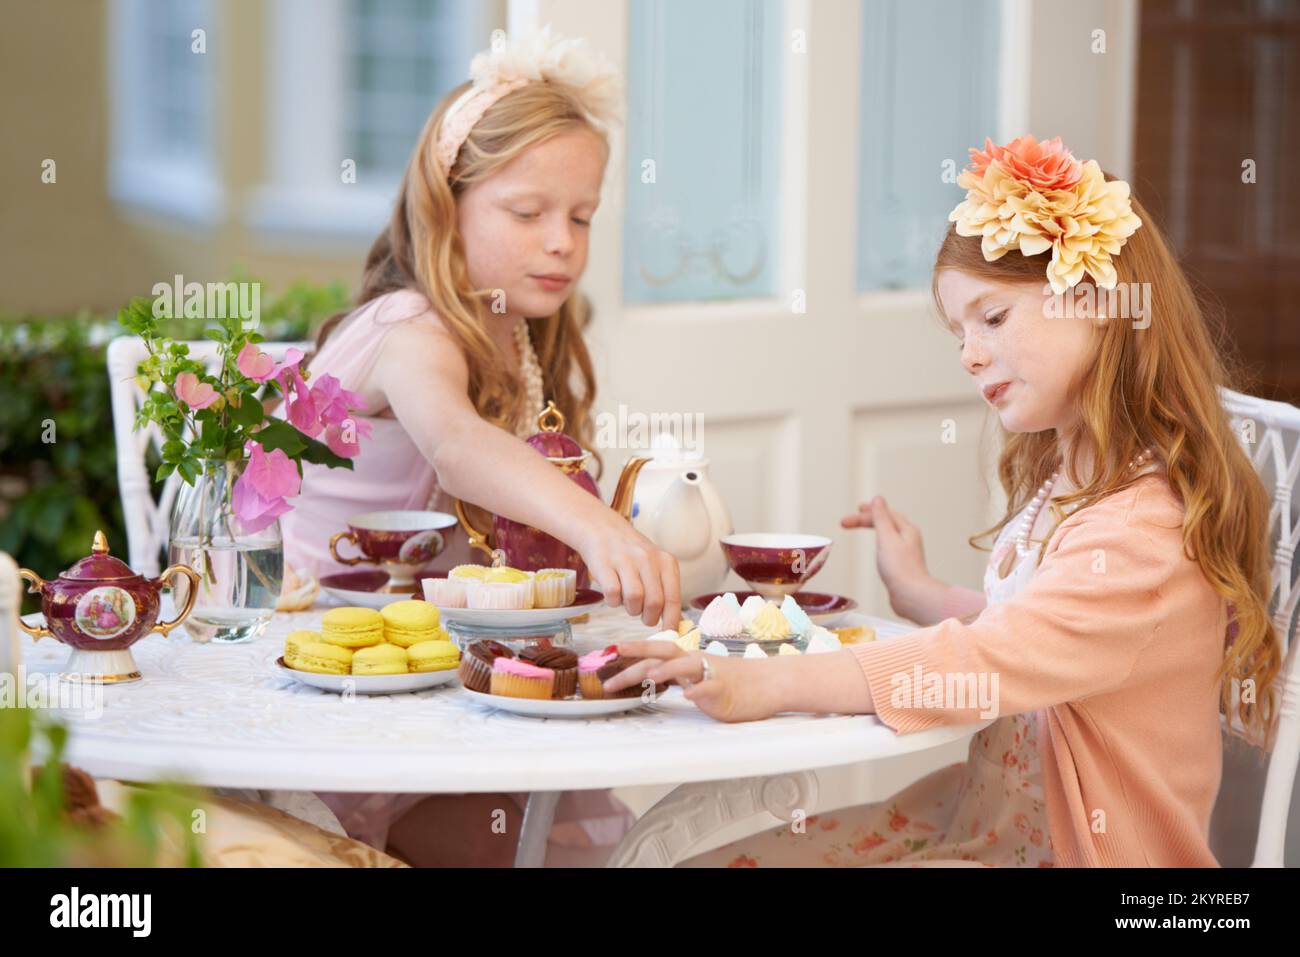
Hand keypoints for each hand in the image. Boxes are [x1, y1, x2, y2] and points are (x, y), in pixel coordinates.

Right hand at [578, 517, 681, 628]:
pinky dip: (613, 601)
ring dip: (631, 609)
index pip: (673, 597)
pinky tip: (614, 595)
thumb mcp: (655, 565)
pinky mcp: (604, 564)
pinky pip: (612, 594)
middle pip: (654, 602)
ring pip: (634, 599)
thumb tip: (677, 624)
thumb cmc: (632, 554)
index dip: (671, 620)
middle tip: (645, 617)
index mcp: (665, 561)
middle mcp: (648, 559)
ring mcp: (625, 560)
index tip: (668, 633)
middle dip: (649, 617)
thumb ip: (666, 591)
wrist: (601, 528)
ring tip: (629, 603)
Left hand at [603, 639, 780, 722]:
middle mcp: (695, 663)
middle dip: (637, 654)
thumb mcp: (700, 675)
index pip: (656, 650)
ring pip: (685, 667)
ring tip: (647, 675)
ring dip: (665, 670)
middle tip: (613, 657)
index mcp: (688, 659)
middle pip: (663, 652)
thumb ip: (677, 674)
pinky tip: (690, 695)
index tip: (609, 651)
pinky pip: (711, 689)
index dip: (633, 649)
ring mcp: (710, 676)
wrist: (770, 683)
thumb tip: (651, 675)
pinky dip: (700, 691)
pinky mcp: (725, 692)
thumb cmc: (734, 681)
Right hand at [841, 496, 935, 619]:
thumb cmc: (900, 569)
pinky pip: (890, 546)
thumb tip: (878, 500)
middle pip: (888, 521)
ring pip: (889, 533)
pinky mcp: (902, 565)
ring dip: (876, 527)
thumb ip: (881, 518)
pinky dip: (880, 541)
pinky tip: (878, 549)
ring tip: (866, 524)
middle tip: (855, 515)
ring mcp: (906, 552)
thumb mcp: (886, 538)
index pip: (883, 514)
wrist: (911, 595)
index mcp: (906, 529)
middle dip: (870, 517)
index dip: (864, 514)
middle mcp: (909, 539)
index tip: (847, 520)